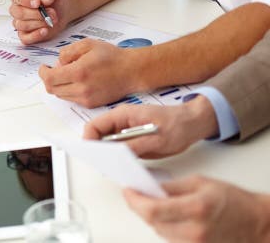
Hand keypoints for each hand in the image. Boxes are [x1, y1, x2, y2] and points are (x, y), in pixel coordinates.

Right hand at [9, 0, 67, 43]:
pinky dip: (35, 36)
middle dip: (36, 14)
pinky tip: (45, 31)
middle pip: (18, 13)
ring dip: (39, 23)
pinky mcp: (27, 33)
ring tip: (52, 19)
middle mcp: (18, 8)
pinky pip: (25, 38)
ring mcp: (21, 22)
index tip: (38, 3)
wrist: (63, 8)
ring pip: (22, 25)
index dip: (25, 0)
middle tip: (51, 12)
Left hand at [39, 38, 140, 107]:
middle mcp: (81, 89)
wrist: (132, 71)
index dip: (43, 72)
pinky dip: (68, 91)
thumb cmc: (112, 56)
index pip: (49, 78)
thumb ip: (68, 52)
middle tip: (53, 70)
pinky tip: (76, 81)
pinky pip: (71, 99)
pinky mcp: (91, 104)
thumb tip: (57, 63)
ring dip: (58, 85)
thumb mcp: (87, 44)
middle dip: (48, 78)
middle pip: (52, 89)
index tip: (44, 67)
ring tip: (67, 74)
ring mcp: (86, 98)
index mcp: (79, 73)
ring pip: (61, 95)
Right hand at [82, 96, 218, 157]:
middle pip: (99, 136)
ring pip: (109, 145)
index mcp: (122, 114)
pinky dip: (120, 158)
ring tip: (116, 167)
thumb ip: (135, 145)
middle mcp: (121, 122)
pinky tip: (126, 166)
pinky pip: (120, 150)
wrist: (193, 124)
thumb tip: (116, 154)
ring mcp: (126, 132)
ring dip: (110, 156)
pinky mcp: (133, 141)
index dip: (89, 140)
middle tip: (104, 164)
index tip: (92, 155)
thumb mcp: (156, 138)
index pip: (95, 125)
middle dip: (98, 150)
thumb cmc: (177, 125)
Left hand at [124, 175, 269, 241]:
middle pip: (152, 222)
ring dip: (153, 217)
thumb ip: (171, 186)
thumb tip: (147, 187)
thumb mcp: (199, 182)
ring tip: (157, 203)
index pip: (152, 209)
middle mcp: (194, 230)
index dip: (134, 200)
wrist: (255, 222)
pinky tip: (170, 216)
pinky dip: (165, 227)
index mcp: (195, 208)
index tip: (128, 190)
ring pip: (159, 231)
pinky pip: (170, 239)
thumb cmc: (232, 200)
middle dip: (140, 207)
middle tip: (137, 194)